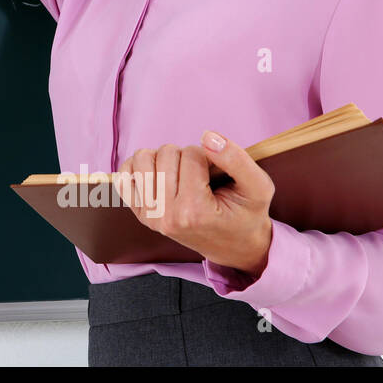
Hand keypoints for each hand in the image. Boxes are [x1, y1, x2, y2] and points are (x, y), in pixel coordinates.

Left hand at [116, 131, 274, 275]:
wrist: (235, 246)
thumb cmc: (247, 214)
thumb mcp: (259, 187)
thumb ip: (237, 159)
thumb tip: (207, 136)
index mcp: (194, 212)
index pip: (192, 155)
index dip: (208, 156)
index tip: (216, 174)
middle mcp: (166, 216)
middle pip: (166, 154)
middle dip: (186, 156)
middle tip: (200, 176)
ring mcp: (149, 216)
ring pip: (143, 158)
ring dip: (163, 158)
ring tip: (181, 174)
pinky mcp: (140, 214)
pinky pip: (123, 176)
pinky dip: (139, 167)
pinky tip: (158, 174)